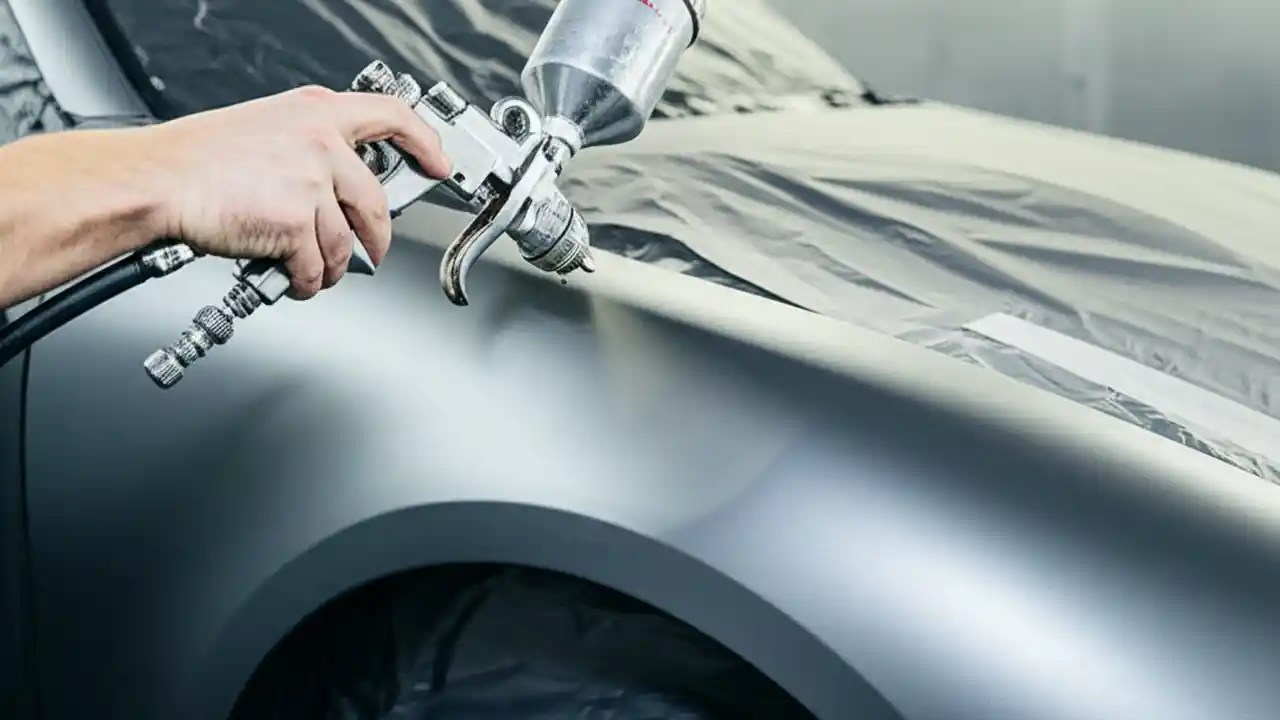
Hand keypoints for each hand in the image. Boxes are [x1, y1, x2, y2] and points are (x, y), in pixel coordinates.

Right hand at [144, 85, 451, 298]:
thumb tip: (342, 183)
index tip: (438, 163)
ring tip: (316, 271)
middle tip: (370, 253)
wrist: (158, 180)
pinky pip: (319, 267)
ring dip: (335, 267)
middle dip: (375, 239)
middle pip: (375, 204)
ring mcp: (312, 183)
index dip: (424, 142)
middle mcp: (322, 144)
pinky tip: (298, 280)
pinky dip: (311, 282)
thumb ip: (312, 148)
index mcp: (318, 113)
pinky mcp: (296, 223)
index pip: (393, 116)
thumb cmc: (198, 159)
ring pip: (346, 244)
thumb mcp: (267, 129)